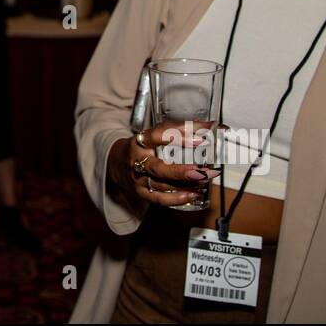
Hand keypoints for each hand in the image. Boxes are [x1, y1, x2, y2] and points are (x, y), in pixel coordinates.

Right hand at [106, 121, 220, 210]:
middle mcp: (137, 161)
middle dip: (181, 172)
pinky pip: (159, 199)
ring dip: (185, 185)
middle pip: (158, 168)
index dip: (178, 137)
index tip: (201, 139)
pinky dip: (176, 199)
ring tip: (204, 180)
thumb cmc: (143, 146)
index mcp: (140, 141)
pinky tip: (193, 194)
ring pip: (161, 184)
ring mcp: (138, 178)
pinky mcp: (141, 192)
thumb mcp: (155, 133)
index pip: (157, 136)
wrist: (117, 162)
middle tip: (202, 172)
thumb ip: (180, 129)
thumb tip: (208, 126)